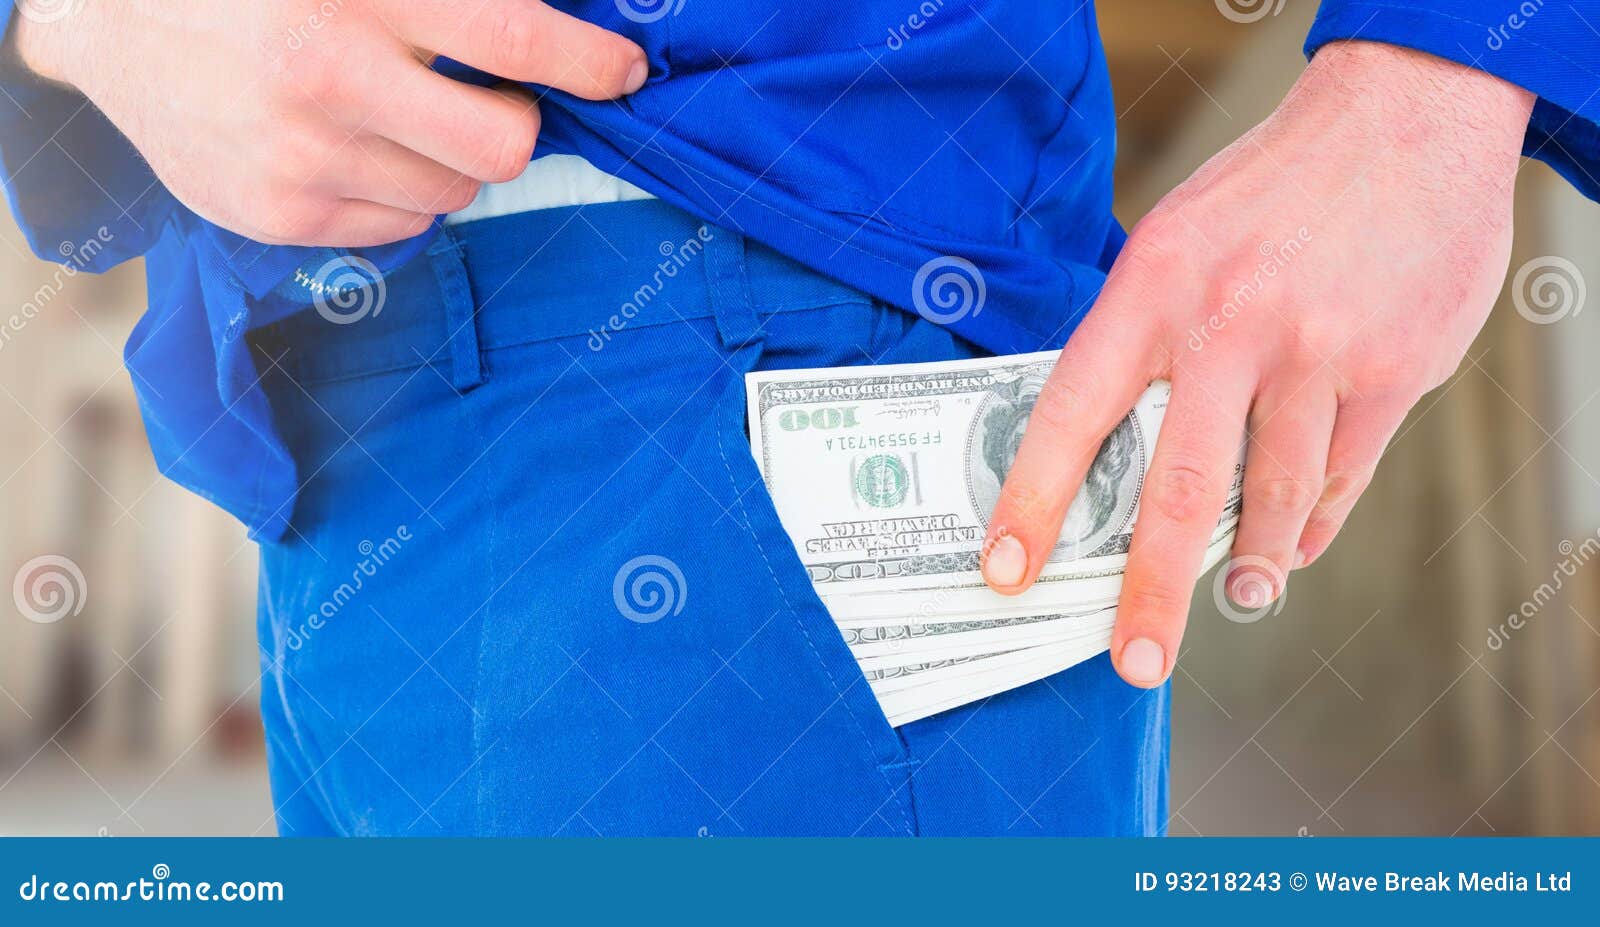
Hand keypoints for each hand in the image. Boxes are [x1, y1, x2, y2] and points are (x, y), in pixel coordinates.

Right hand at [13, 0, 646, 245]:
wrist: (107, 20)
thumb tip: (540, 34)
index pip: (509, 36)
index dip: (585, 60)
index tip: (622, 72)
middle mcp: (327, 79)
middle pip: (503, 146)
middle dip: (517, 125)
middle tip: (490, 98)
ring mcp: (300, 158)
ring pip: (456, 192)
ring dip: (448, 157)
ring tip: (389, 111)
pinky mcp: (278, 215)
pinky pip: (402, 226)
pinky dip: (401, 191)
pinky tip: (350, 147)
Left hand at [979, 41, 1534, 686]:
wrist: (1407, 119)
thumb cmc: (1272, 191)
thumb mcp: (1177, 240)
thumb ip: (1144, 341)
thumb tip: (1105, 452)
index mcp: (1154, 287)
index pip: (1072, 412)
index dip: (1031, 500)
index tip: (1003, 570)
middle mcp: (1230, 325)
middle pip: (1178, 488)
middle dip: (1150, 591)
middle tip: (1133, 660)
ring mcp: (1316, 352)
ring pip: (1272, 496)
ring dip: (1250, 565)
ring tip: (1235, 601)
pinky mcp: (1392, 373)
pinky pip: (1341, 477)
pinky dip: (1312, 523)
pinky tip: (1292, 547)